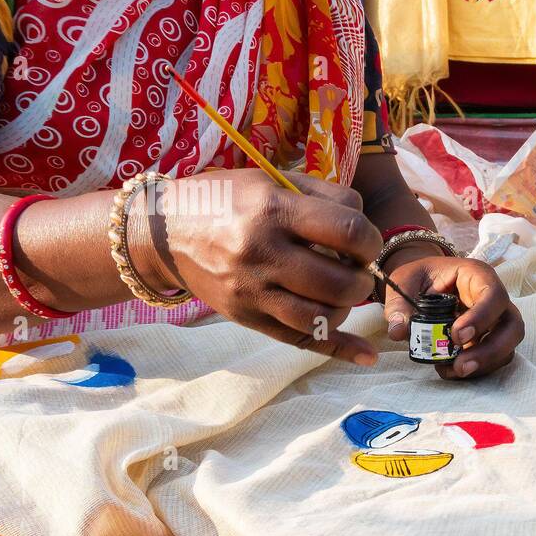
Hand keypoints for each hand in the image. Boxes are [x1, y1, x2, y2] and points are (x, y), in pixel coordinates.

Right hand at [135, 170, 382, 364]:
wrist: (164, 233)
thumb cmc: (226, 200)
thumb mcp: (270, 181)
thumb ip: (322, 196)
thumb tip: (365, 229)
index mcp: (273, 211)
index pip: (348, 232)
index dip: (370, 240)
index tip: (365, 243)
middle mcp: (263, 254)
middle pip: (340, 282)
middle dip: (362, 279)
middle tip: (356, 270)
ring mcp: (253, 291)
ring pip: (324, 316)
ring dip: (347, 307)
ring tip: (341, 291)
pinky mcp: (247, 317)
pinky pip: (302, 340)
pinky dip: (339, 348)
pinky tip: (366, 354)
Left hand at [383, 251, 523, 378]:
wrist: (424, 284)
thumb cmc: (419, 277)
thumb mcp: (404, 282)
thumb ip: (399, 304)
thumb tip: (399, 332)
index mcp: (477, 276)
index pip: (494, 295)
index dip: (481, 317)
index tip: (456, 336)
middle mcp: (494, 299)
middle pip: (513, 326)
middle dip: (491, 350)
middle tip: (461, 365)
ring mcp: (496, 322)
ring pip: (508, 347)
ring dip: (484, 364)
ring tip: (453, 371)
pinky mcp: (490, 340)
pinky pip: (494, 359)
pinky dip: (475, 370)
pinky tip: (450, 371)